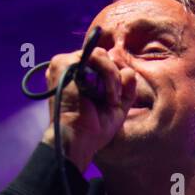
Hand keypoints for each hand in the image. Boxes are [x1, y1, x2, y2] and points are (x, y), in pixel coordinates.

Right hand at [40, 47, 136, 172]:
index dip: (114, 77)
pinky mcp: (63, 64)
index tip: (115, 99)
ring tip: (111, 99)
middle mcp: (71, 69)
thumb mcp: (116, 108)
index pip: (101, 63)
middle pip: (101, 56)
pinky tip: (107, 95)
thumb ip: (126, 90)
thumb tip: (130, 71)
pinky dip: (108, 74)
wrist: (78, 140)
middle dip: (114, 77)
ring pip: (100, 54)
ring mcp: (66, 65)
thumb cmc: (93, 129)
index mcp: (78, 77)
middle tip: (114, 100)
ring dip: (112, 77)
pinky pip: (95, 56)